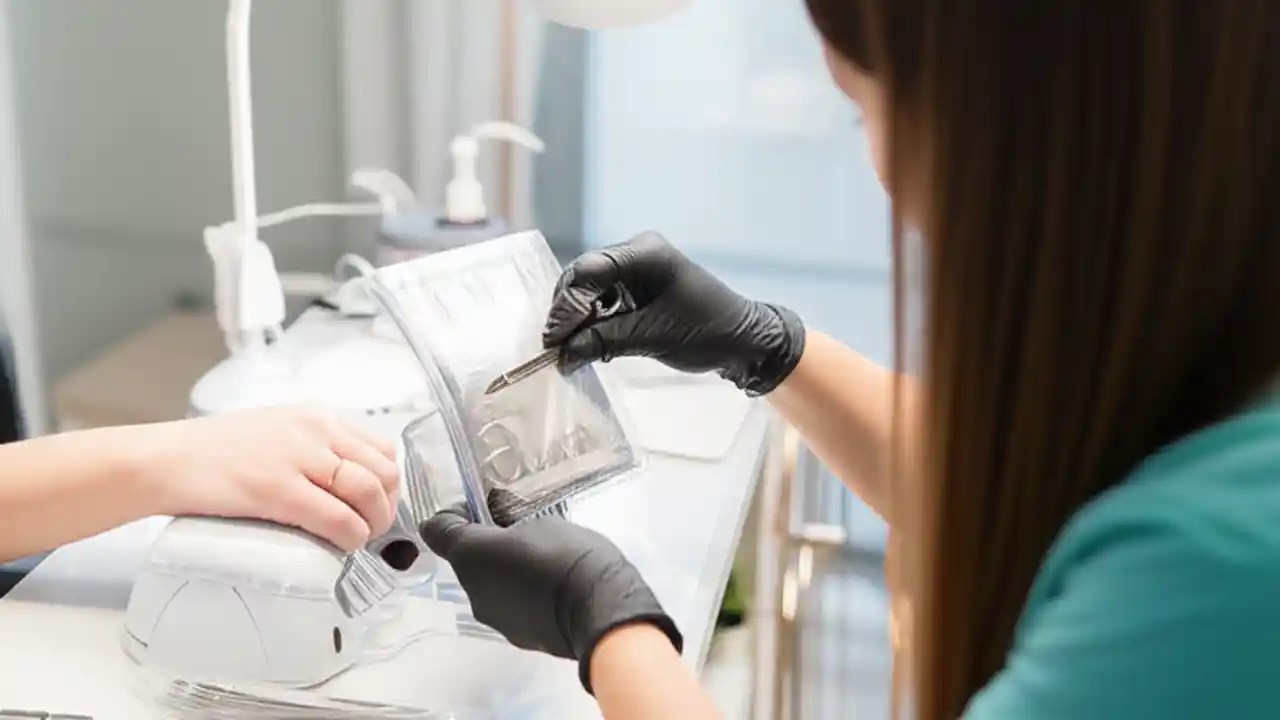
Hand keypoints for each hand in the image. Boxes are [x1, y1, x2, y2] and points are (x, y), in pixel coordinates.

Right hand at [148, 407, 400, 551]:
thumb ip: (312, 449)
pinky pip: (337, 518)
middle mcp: (315, 430)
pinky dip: (350, 537)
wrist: (163, 460)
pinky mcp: (279, 488)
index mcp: (316, 417)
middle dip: (386, 507)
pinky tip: (342, 545)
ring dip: (372, 524)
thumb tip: (345, 484)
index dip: (389, 484)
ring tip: (357, 539)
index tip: (379, 504)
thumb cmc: (211, 453)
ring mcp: (298, 457)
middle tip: (371, 528)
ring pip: (368, 493)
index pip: (381, 448)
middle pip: (383, 471)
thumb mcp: (275, 432)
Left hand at [420, 508, 682, 692]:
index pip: (436, 530)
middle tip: (522, 530)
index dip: (453, 514)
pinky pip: (511, 606)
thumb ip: (512, 520)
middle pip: (467, 560)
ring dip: (506, 570)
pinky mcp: (517, 637)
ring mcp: (494, 619)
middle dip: (488, 543)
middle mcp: (471, 591)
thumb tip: (499, 516)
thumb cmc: (566, 555)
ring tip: (545, 561)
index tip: (480, 507)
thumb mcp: (541, 521)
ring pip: (490, 585)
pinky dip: (523, 594)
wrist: (599, 610)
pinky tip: (553, 588)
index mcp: (470, 556)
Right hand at [544, 231, 805, 395]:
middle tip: (555, 347)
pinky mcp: (639, 291)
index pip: (588, 272)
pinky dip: (593, 323)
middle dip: (568, 312)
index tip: (554, 339)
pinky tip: (586, 345)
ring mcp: (637, 272)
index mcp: (644, 254)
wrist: (744, 342)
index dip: (566, 306)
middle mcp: (637, 255)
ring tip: (568, 351)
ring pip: (591, 291)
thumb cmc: (706, 332)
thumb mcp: (650, 338)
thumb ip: (602, 341)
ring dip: (578, 320)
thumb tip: (561, 355)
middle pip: (584, 277)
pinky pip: (605, 302)